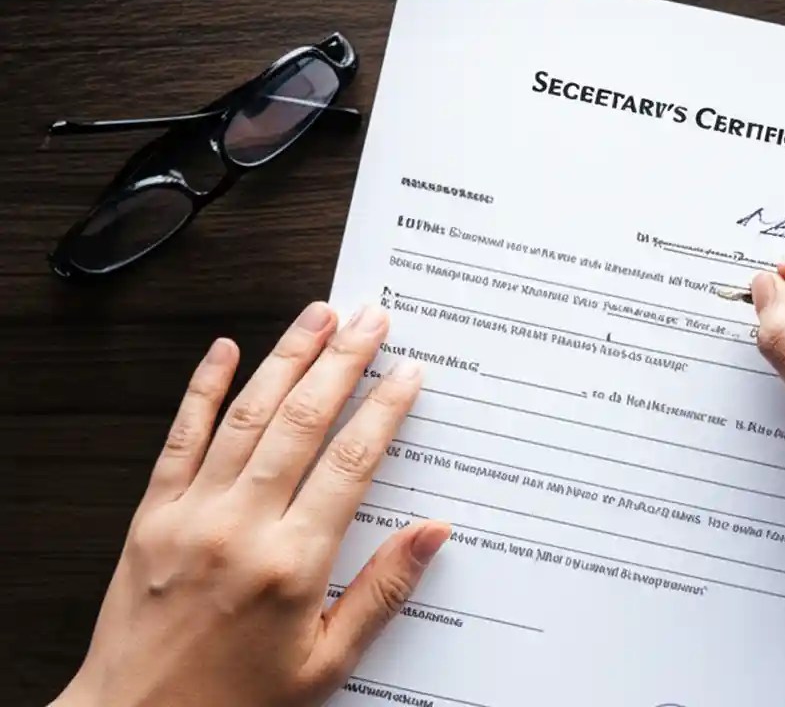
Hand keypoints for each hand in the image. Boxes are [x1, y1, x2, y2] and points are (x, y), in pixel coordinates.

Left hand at [51, 303, 448, 706]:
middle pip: (303, 421)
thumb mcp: (327, 663)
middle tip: (371, 319)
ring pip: (247, 415)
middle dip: (344, 361)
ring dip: (287, 357)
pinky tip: (225, 350)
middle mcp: (241, 527)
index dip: (385, 410)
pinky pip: (180, 436)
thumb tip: (433, 534)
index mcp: (292, 565)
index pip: (351, 463)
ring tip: (319, 315)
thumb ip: (383, 592)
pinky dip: (203, 387)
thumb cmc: (235, 701)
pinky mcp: (152, 514)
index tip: (408, 374)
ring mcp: (191, 514)